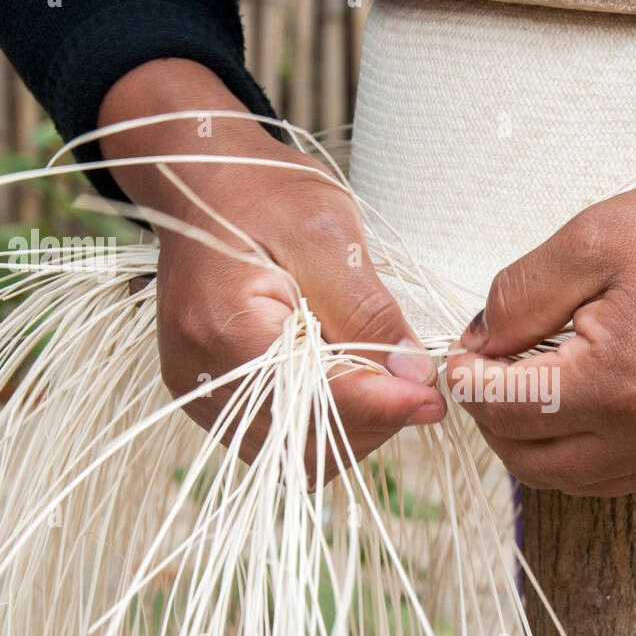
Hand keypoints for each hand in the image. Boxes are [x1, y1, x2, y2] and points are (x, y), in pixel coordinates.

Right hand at [99, 60, 443, 481]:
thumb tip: (413, 378)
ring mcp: (202, 394)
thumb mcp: (328, 234)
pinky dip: (324, 423)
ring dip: (350, 426)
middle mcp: (203, 376)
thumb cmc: (264, 194)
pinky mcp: (212, 399)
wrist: (203, 181)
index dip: (381, 406)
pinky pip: (279, 440)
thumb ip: (368, 312)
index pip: (312, 400)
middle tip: (413, 379)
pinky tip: (345, 379)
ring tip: (377, 372)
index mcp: (224, 329)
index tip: (433, 399)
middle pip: (304, 441)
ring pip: (295, 454)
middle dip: (370, 418)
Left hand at [447, 126, 635, 494]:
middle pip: (530, 461)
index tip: (461, 352)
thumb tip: (478, 340)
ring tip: (532, 383)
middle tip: (487, 370)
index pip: (505, 410)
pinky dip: (586, 449)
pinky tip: (585, 400)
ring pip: (572, 480)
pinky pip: (622, 475)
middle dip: (493, 419)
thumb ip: (521, 295)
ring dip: (536, 441)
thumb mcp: (597, 238)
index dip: (468, 380)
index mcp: (618, 386)